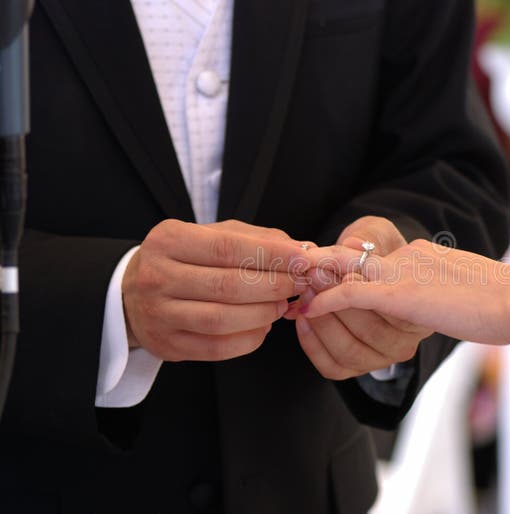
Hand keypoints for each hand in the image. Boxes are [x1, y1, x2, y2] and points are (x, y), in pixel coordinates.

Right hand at [123, 219, 307, 360]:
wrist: (132, 294)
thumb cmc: (185, 258)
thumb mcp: (211, 235)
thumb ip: (255, 238)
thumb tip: (299, 248)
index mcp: (168, 240)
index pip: (227, 247)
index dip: (270, 255)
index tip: (303, 258)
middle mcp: (157, 277)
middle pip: (227, 286)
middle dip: (273, 285)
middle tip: (299, 283)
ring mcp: (159, 315)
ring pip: (222, 319)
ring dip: (263, 313)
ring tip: (281, 304)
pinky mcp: (167, 345)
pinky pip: (217, 348)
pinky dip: (249, 339)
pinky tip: (263, 326)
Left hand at [286, 217, 432, 379]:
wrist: (367, 271)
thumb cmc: (377, 254)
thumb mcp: (380, 236)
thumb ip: (370, 241)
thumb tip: (352, 244)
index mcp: (418, 312)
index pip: (386, 305)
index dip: (352, 288)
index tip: (326, 267)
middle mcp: (405, 342)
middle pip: (368, 331)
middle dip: (332, 301)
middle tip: (311, 277)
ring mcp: (381, 359)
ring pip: (348, 350)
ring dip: (320, 321)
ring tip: (305, 294)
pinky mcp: (358, 368)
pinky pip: (332, 366)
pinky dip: (312, 343)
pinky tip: (303, 317)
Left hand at [301, 239, 509, 345]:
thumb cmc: (500, 303)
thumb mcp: (463, 290)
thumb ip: (439, 290)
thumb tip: (433, 302)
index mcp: (422, 254)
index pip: (373, 256)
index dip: (343, 265)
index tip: (321, 276)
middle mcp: (408, 256)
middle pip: (351, 257)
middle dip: (320, 268)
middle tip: (296, 279)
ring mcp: (404, 273)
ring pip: (345, 272)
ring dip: (316, 285)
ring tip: (295, 296)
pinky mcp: (402, 294)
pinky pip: (352, 294)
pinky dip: (326, 302)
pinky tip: (309, 311)